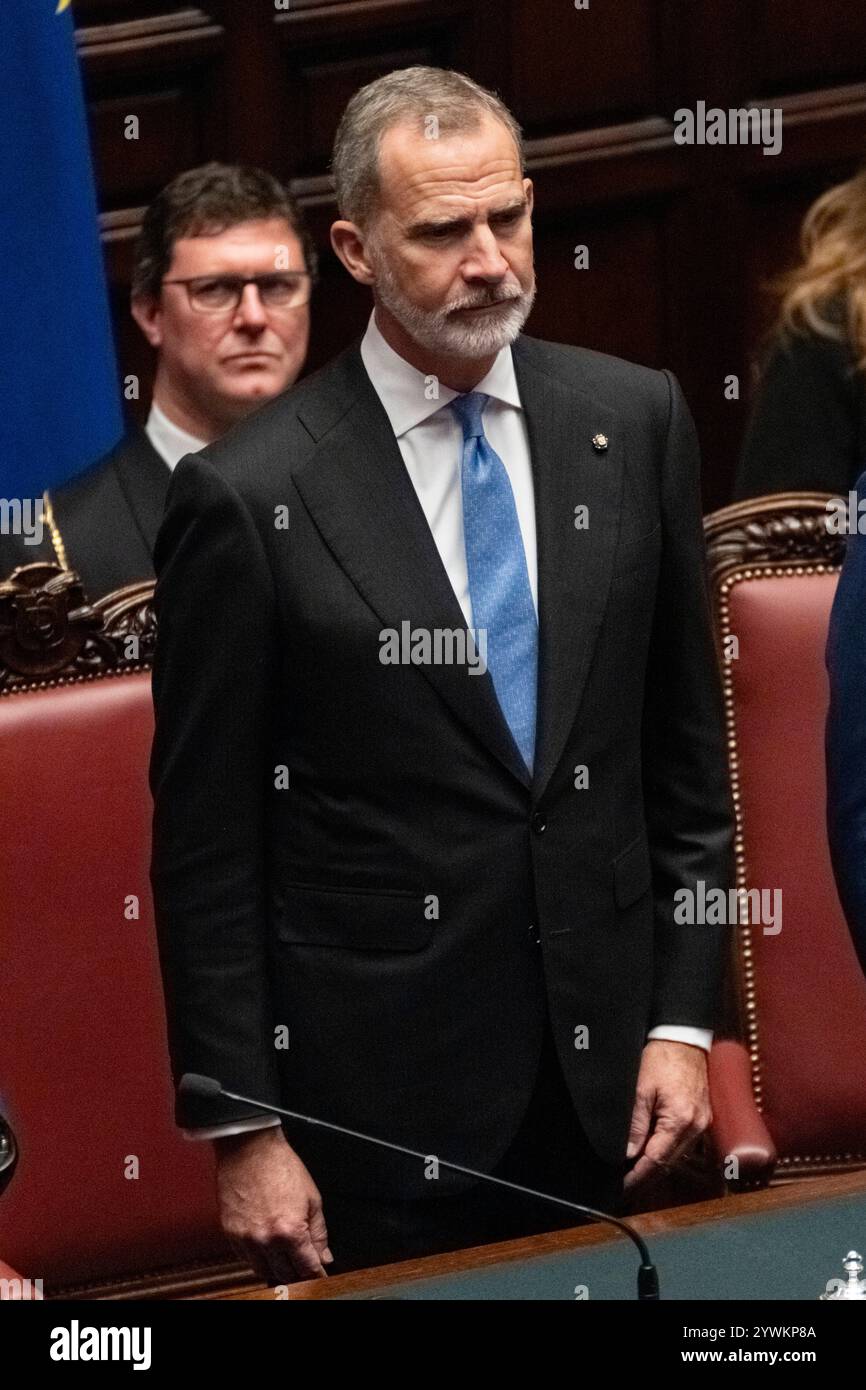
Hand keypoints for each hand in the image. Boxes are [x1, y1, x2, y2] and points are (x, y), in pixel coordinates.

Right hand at [213, 1126, 332, 1282]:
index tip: (320, 1275)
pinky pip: (245, 1258)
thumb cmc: (279, 1165)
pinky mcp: (230, 1234)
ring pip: (263, 1271)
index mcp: (290, 1231)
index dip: (317, 1275)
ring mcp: (246, 1239)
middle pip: (285, 1274)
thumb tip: (323, 1255)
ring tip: (286, 1261)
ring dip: (276, 1269)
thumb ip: (319, 1231)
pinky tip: (266, 1249)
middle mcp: (266, 1240)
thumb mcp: (312, 1197)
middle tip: (304, 1267)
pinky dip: (257, 1258)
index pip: (307, 1268)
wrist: (249, 1148)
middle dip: (298, 1273)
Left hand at [623, 1040, 710, 1192]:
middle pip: (668, 1163)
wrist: (684, 1038)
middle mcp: (696, 1127)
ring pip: (676, 1155)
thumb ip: (636, 1123)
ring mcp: (702, 1123)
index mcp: (680, 1120)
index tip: (623, 1187)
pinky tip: (652, 1154)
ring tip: (634, 1174)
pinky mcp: (703, 1117)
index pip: (656, 1160)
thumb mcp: (641, 1088)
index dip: (638, 1176)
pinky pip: (683, 1143)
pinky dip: (667, 1151)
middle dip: (646, 1176)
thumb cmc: (661, 1058)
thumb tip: (628, 1152)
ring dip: (656, 1166)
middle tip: (625, 1187)